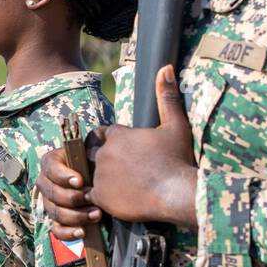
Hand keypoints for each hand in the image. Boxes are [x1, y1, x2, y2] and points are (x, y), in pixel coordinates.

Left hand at [38, 65, 197, 233]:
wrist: (177, 192)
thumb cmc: (178, 159)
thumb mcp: (176, 125)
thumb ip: (167, 96)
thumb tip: (165, 67)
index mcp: (118, 134)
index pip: (101, 133)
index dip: (109, 141)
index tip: (122, 150)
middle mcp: (104, 152)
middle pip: (90, 152)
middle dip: (99, 158)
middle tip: (118, 170)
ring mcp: (100, 175)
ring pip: (89, 174)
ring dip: (98, 178)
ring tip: (116, 186)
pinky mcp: (101, 196)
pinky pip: (90, 195)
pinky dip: (99, 197)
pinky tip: (113, 199)